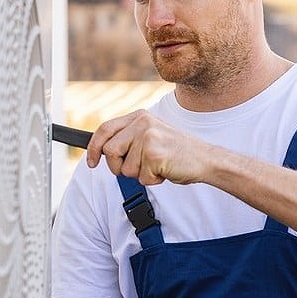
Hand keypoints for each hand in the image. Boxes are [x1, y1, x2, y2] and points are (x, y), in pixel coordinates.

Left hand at [85, 110, 214, 185]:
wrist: (205, 159)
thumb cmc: (176, 152)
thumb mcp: (150, 136)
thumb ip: (129, 138)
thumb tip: (101, 150)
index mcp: (139, 117)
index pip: (104, 129)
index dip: (93, 148)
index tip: (92, 162)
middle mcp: (142, 123)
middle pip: (110, 151)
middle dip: (118, 167)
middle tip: (138, 169)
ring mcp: (148, 137)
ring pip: (125, 168)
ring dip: (140, 175)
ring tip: (157, 166)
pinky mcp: (154, 154)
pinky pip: (141, 178)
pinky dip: (152, 180)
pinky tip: (165, 171)